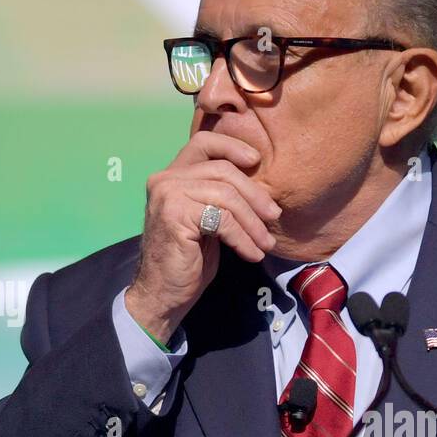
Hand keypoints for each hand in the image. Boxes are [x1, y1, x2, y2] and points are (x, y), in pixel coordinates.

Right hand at [126, 130, 281, 342]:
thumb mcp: (207, 220)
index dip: (232, 146)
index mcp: (172, 176)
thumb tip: (261, 188)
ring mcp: (167, 195)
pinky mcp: (174, 215)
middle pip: (223, 170)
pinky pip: (222, 220)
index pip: (203, 142)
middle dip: (255, 194)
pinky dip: (243, 238)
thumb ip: (220, 197)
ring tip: (266, 243)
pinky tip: (252, 254)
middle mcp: (165, 179)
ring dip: (253, 222)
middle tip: (274, 216)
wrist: (163, 294)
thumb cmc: (188, 260)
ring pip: (226, 196)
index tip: (256, 161)